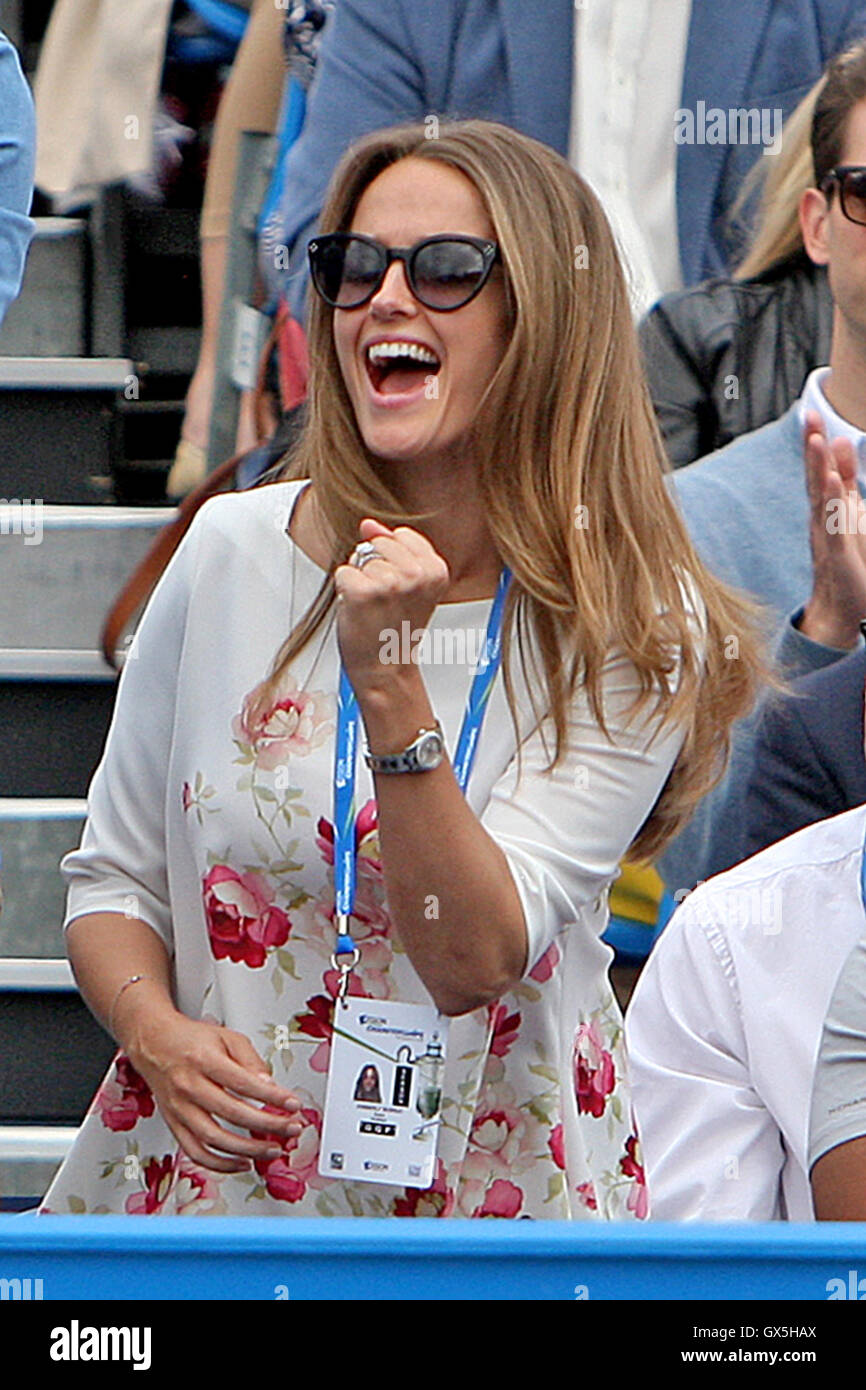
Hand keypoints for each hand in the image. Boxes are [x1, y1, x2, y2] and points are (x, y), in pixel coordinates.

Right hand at [124, 1009, 301, 1173]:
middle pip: (232, 1112)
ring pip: (214, 1138)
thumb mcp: (226, 1037)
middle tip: (291, 1128)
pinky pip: (195, 1152)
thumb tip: (269, 1085)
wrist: (153, 1043)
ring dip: (247, 1149)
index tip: (292, 1104)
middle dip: (267, 1124)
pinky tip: (242, 1163)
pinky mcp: (173, 1124)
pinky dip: (220, 1164)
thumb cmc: (191, 1040)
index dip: (271, 1096)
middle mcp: (189, 1086)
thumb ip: (250, 1060)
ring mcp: (179, 1108)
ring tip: (272, 1150)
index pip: (243, 1083)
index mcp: (204, 1060)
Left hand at [334, 519, 449, 700]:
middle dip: (375, 566)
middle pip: (379, 543)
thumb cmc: (395, 628)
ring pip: (360, 557)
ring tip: (373, 606)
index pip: (402, 535)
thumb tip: (368, 524)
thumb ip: (391, 547)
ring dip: (360, 579)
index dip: (393, 559)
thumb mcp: (408, 584)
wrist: (385, 668)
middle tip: (384, 599)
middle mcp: (416, 574)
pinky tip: (360, 610)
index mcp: (436, 569)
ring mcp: (388, 582)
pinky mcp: (361, 591)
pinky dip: (345, 591)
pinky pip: (343, 572)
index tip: (400, 589)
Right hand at [800, 410, 865, 648]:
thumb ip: (845, 486)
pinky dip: (833, 503)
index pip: (822, 471)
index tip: (811, 413)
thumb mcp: (852, 518)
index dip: (817, 444)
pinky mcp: (838, 555)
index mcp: (830, 510)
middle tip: (809, 416)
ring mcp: (828, 537)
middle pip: (815, 477)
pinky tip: (832, 484)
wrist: (842, 612)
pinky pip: (835, 525)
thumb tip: (842, 448)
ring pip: (822, 496)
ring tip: (817, 441)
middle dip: (812, 447)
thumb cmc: (849, 566)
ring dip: (818, 469)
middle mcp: (824, 520)